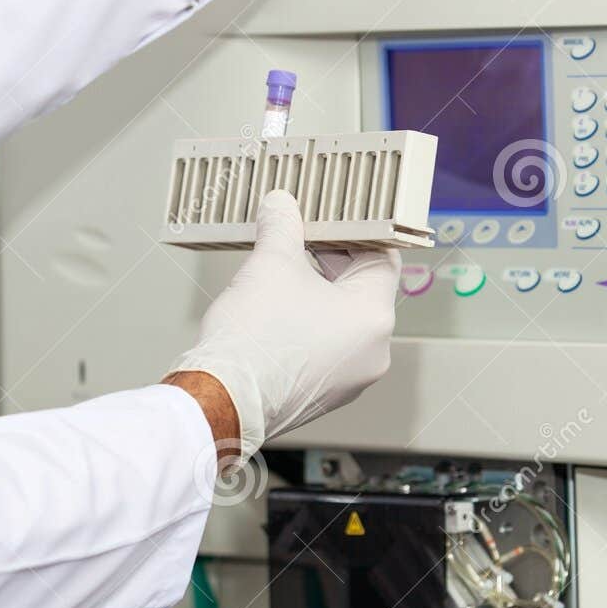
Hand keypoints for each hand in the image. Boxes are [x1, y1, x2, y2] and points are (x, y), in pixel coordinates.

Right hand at [166, 191, 399, 459]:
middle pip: (361, 288)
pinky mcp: (324, 393)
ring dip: (316, 291)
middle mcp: (372, 352)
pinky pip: (326, 347)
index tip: (331, 219)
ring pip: (342, 319)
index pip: (382, 258)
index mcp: (374, 318)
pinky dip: (308, 324)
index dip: (355, 232)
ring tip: (282, 271)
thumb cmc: (255, 341)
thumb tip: (281, 206)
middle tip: (301, 237)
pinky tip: (277, 309)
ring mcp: (350, 378)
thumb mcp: (271, 263)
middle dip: (330, 259)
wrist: (224, 401)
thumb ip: (282, 226)